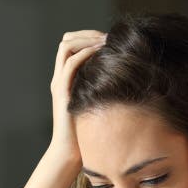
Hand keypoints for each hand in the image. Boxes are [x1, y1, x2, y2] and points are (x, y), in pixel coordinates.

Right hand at [48, 30, 106, 168]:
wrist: (71, 153)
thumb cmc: (88, 134)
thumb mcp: (98, 106)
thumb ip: (104, 91)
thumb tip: (127, 82)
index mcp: (67, 80)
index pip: (72, 46)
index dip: (89, 37)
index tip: (110, 39)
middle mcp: (61, 78)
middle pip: (67, 41)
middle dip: (88, 33)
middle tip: (108, 36)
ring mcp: (60, 83)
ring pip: (65, 46)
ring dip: (86, 39)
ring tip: (105, 41)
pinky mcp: (62, 91)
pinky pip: (70, 64)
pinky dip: (85, 53)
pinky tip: (101, 53)